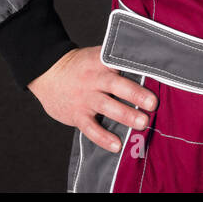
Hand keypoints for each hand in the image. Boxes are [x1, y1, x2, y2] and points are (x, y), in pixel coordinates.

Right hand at [27, 46, 155, 152]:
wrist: (48, 73)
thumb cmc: (81, 66)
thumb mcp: (97, 56)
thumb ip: (118, 61)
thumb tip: (149, 64)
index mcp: (101, 62)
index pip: (120, 63)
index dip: (136, 68)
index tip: (154, 74)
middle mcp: (94, 79)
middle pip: (116, 85)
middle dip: (135, 94)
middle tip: (152, 103)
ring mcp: (85, 98)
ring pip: (106, 106)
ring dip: (125, 115)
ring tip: (142, 123)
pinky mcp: (77, 115)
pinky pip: (90, 128)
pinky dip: (103, 138)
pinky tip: (117, 145)